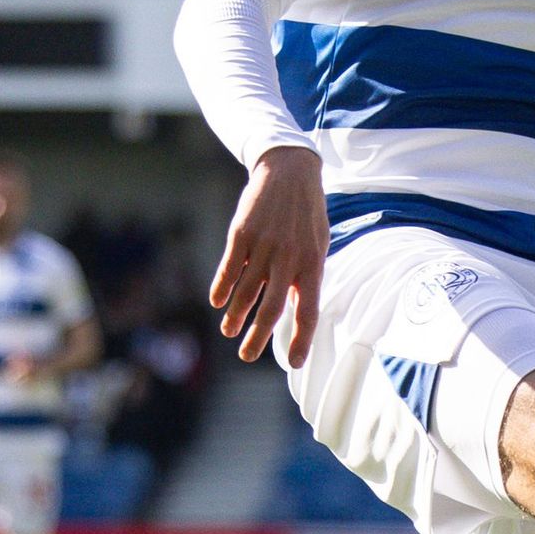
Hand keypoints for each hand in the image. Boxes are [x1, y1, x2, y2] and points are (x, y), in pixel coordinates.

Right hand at [208, 144, 326, 364]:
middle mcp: (289, 259)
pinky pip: (229, 268)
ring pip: (246, 292)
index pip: (308, 311)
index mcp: (313, 264)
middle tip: (247, 357)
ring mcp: (264, 246)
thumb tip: (292, 307)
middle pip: (272, 309)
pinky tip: (217, 301)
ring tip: (229, 331)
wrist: (289, 170)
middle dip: (258, 338)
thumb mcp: (317, 243)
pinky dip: (222, 287)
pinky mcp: (242, 233)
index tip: (293, 363)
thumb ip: (306, 276)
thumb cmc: (306, 213)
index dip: (301, 340)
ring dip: (236, 316)